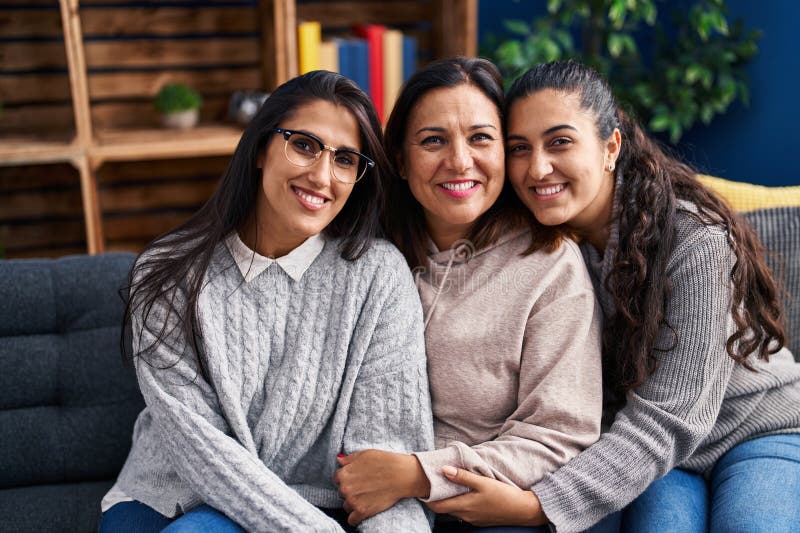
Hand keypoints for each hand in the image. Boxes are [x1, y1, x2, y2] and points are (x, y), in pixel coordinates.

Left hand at [333, 449, 430, 525]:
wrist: (402, 475)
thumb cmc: (385, 462)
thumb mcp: (365, 454)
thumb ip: (349, 459)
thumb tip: (339, 460)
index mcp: (344, 474)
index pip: (337, 479)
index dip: (348, 478)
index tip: (357, 479)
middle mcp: (345, 488)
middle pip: (342, 493)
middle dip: (351, 490)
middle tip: (364, 487)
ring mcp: (353, 501)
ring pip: (347, 506)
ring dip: (354, 503)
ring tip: (367, 497)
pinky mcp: (362, 512)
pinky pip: (352, 520)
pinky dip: (356, 517)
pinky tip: (364, 510)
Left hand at [425, 466, 546, 526]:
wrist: (523, 510)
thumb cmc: (504, 495)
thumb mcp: (483, 482)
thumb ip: (463, 476)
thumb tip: (443, 470)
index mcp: (464, 507)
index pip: (437, 506)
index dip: (427, 498)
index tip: (422, 487)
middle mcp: (466, 516)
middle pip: (444, 508)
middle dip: (436, 497)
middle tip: (432, 483)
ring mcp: (473, 519)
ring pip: (454, 510)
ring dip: (448, 500)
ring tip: (446, 485)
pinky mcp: (479, 519)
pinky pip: (464, 512)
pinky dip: (458, 503)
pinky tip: (463, 493)